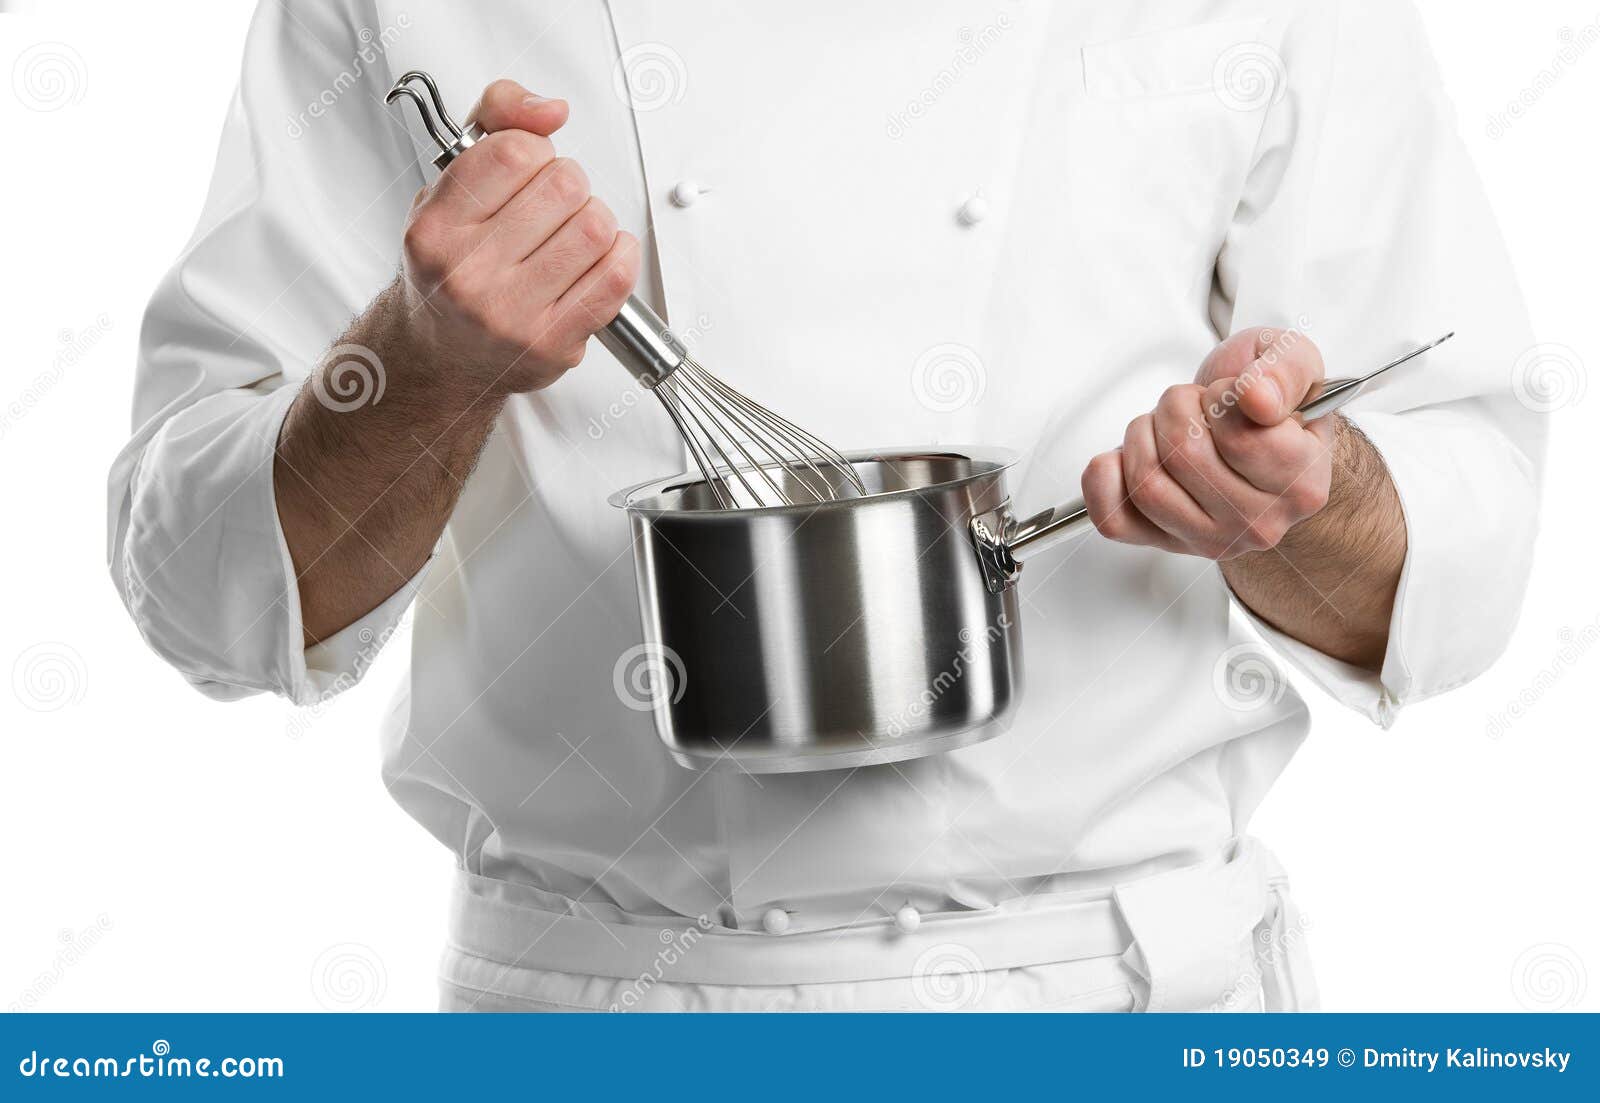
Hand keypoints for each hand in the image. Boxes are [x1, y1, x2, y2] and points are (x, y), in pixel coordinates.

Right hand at [395, 79, 640, 398]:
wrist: (445, 356)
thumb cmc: (454, 265)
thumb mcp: (451, 184)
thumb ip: (496, 121)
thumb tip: (551, 110)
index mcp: (437, 229)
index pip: (515, 152)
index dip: (536, 150)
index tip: (529, 168)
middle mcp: (468, 273)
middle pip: (565, 185)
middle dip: (570, 184)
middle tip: (553, 205)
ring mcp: (511, 313)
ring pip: (596, 227)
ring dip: (597, 221)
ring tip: (573, 233)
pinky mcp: (553, 342)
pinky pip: (616, 276)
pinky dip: (620, 255)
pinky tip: (599, 258)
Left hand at [1080, 327, 1335, 559]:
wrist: (1252, 440)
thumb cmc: (1268, 403)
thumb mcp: (1295, 363)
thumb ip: (1287, 370)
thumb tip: (1257, 397)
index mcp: (1301, 483)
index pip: (1241, 437)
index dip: (1221, 397)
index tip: (1230, 392)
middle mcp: (1259, 523)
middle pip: (1184, 455)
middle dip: (1175, 406)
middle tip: (1191, 403)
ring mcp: (1209, 539)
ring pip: (1147, 483)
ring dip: (1142, 434)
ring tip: (1164, 424)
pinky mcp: (1162, 542)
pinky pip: (1112, 517)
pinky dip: (1107, 474)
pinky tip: (1129, 454)